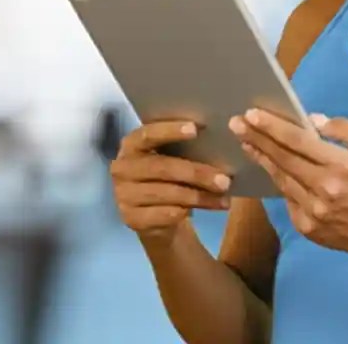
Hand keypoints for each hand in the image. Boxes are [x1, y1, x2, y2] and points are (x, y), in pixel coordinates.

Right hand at [110, 121, 233, 244]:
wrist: (155, 214)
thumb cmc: (168, 175)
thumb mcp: (173, 157)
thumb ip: (185, 146)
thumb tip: (220, 139)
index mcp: (131, 145)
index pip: (147, 134)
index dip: (170, 131)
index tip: (196, 129)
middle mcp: (121, 168)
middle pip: (162, 168)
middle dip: (197, 173)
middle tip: (225, 180)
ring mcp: (123, 196)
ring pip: (168, 194)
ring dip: (200, 197)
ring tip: (224, 199)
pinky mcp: (131, 219)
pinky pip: (165, 214)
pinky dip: (189, 211)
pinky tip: (209, 209)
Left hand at [230, 107, 347, 257]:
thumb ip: (346, 130)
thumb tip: (313, 121)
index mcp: (342, 165)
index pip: (300, 141)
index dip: (274, 127)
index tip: (253, 114)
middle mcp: (325, 187)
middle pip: (284, 158)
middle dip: (258, 138)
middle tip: (236, 123)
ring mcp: (312, 209)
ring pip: (280, 177)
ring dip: (261, 157)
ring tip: (245, 141)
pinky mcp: (304, 225)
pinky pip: (286, 197)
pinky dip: (275, 179)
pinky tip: (265, 165)